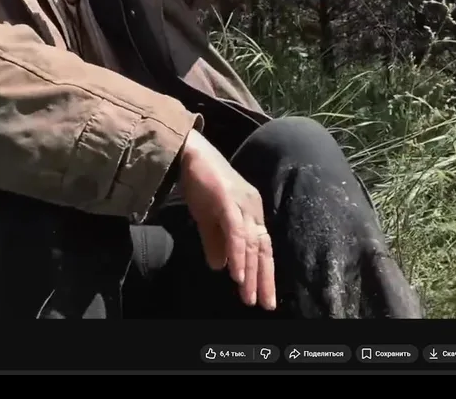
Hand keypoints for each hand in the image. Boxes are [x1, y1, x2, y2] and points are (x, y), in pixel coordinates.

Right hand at [178, 130, 275, 309]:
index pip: (262, 247)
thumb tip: (219, 267)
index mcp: (251, 212)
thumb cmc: (200, 181)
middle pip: (263, 248)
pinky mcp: (228, 199)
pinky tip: (237, 274)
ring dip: (251, 273)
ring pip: (251, 244)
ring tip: (249, 297)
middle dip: (265, 279)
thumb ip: (214, 241)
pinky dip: (238, 254)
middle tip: (266, 305)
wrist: (190, 152)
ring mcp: (242, 203)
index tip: (264, 296)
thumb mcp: (207, 217)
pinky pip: (236, 232)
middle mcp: (253, 208)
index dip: (264, 272)